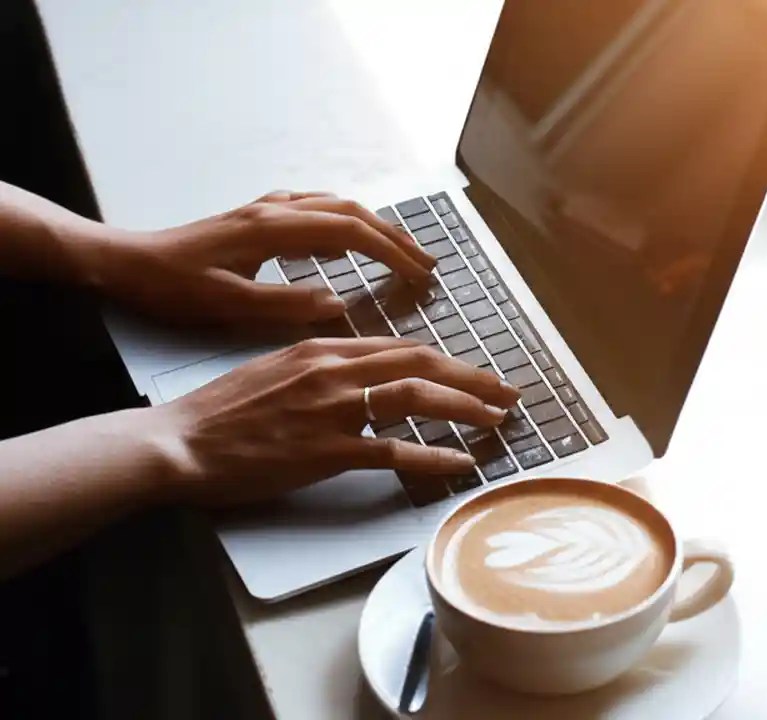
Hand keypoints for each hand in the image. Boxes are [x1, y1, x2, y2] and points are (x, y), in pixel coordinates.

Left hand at [83, 190, 435, 324]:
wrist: (124, 263)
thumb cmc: (172, 288)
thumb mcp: (229, 306)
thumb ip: (286, 303)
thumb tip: (338, 302)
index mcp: (274, 229)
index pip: (350, 233)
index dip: (391, 253)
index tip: (420, 275)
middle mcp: (275, 210)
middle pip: (352, 212)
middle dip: (394, 237)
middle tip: (425, 264)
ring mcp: (265, 209)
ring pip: (335, 206)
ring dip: (373, 226)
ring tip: (399, 251)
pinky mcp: (255, 216)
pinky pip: (314, 208)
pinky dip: (344, 221)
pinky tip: (346, 238)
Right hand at [147, 336, 521, 506]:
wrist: (181, 441)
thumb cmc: (222, 411)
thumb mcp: (275, 369)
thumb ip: (322, 366)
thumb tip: (360, 373)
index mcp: (323, 349)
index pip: (401, 348)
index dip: (446, 360)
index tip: (474, 372)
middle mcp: (335, 371)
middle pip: (421, 363)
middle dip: (473, 376)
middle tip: (507, 392)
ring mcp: (333, 410)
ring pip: (416, 397)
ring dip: (466, 407)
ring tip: (496, 420)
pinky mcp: (326, 451)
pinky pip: (394, 450)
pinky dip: (433, 455)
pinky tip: (459, 463)